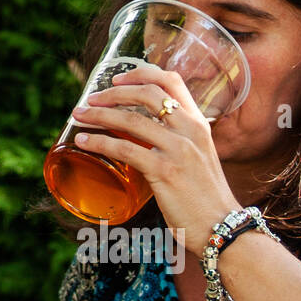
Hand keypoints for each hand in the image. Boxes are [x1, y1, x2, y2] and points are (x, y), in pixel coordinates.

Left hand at [69, 61, 240, 253]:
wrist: (222, 227)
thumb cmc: (205, 197)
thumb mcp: (199, 157)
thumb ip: (177, 142)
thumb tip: (143, 137)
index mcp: (199, 123)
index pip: (171, 81)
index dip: (141, 74)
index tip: (116, 79)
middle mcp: (190, 130)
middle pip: (146, 93)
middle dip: (112, 93)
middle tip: (90, 100)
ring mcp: (178, 149)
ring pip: (130, 119)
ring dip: (98, 115)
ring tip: (78, 117)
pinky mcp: (165, 171)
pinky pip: (125, 149)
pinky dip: (100, 142)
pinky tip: (84, 142)